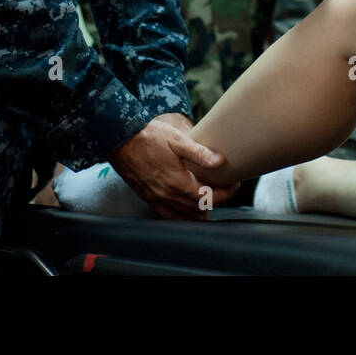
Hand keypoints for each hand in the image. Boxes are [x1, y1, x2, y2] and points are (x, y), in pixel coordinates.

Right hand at [108, 113, 235, 219]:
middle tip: (226, 187)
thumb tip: (219, 161)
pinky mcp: (149, 199)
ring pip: (185, 216)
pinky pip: (170, 216)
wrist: (121, 141)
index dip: (226, 193)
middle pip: (199, 209)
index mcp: (178, 183)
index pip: (209, 198)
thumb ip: (198, 152)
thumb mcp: (176, 140)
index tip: (234, 183)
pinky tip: (188, 209)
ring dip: (200, 210)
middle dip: (216, 200)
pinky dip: (183, 215)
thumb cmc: (149, 137)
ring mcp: (158, 200)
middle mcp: (168, 196)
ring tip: (211, 198)